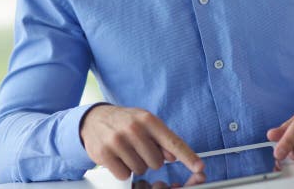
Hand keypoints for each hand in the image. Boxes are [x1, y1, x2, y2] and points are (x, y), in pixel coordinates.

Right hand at [80, 104, 204, 180]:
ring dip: (136, 165)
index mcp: (147, 119)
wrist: (94, 118)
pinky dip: (123, 170)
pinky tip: (118, 157)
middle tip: (139, 149)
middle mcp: (133, 128)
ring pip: (140, 170)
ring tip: (127, 151)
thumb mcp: (145, 123)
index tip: (199, 166)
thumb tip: (173, 156)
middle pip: (157, 162)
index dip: (188, 156)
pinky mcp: (105, 153)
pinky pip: (124, 175)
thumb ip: (161, 139)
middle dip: (150, 160)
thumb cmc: (124, 121)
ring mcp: (118, 141)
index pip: (172, 141)